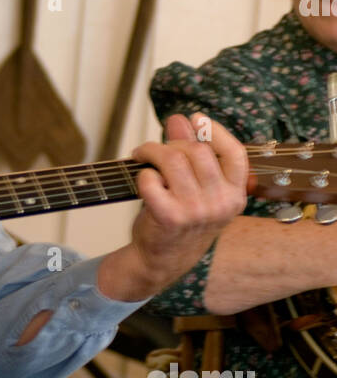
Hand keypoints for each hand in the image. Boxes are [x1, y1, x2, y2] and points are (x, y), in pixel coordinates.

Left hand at [97, 113, 247, 303]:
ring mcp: (196, 212)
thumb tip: (180, 119)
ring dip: (151, 151)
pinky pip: (151, 179)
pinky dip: (142, 174)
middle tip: (156, 149)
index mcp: (235, 196)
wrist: (163, 260)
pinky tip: (142, 179)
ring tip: (142, 155)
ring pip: (173, 159)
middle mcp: (220, 204)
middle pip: (197, 151)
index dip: (216, 131)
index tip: (196, 118)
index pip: (235, 154)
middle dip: (172, 143)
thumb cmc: (182, 219)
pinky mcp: (169, 217)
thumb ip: (191, 152)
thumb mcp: (197, 189)